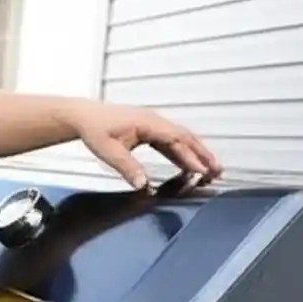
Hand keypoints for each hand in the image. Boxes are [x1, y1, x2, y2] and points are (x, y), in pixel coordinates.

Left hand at [70, 102, 223, 190]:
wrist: (83, 116)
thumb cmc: (94, 130)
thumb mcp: (108, 151)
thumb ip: (126, 167)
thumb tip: (143, 185)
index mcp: (148, 124)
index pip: (176, 140)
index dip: (190, 156)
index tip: (202, 171)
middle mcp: (155, 122)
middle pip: (186, 138)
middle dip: (203, 154)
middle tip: (219, 171)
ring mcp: (153, 125)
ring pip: (181, 139)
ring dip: (197, 153)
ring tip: (212, 170)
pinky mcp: (149, 131)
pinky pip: (171, 142)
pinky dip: (183, 153)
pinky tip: (189, 166)